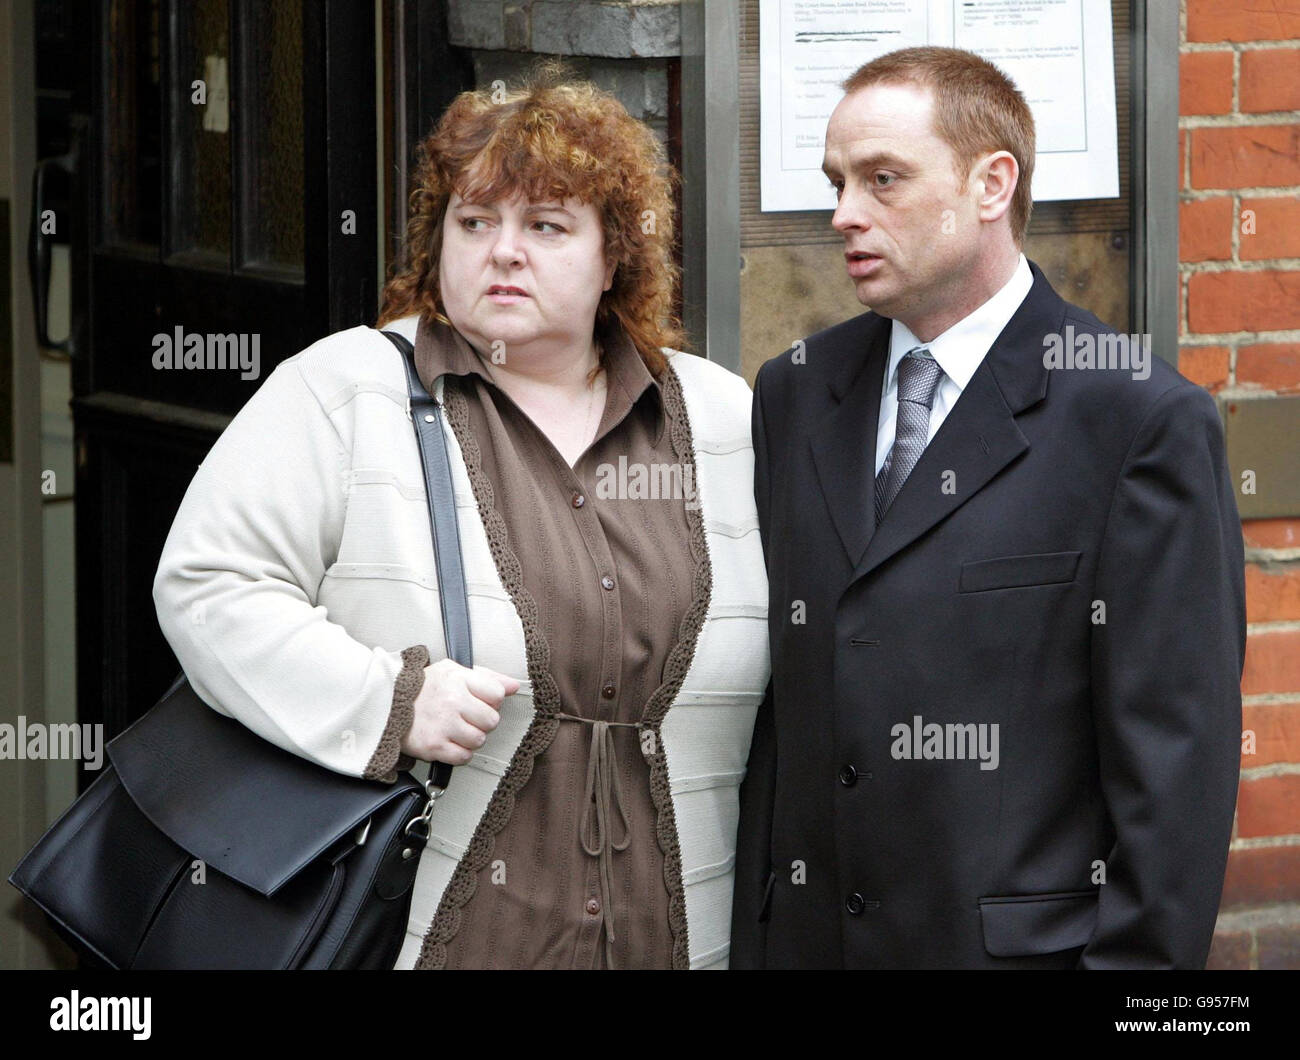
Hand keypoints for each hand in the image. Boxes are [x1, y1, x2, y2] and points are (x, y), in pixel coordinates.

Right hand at [401, 659, 519, 764]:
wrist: (385, 705)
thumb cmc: (422, 688)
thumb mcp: (453, 671)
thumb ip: (487, 677)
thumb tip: (514, 686)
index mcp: (458, 679)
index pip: (497, 693)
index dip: (492, 700)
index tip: (479, 701)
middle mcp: (452, 701)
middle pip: (492, 720)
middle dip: (482, 721)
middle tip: (466, 717)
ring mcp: (443, 725)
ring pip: (479, 740)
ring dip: (470, 738)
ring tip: (456, 729)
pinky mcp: (434, 746)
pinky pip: (464, 757)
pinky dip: (459, 753)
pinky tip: (449, 741)